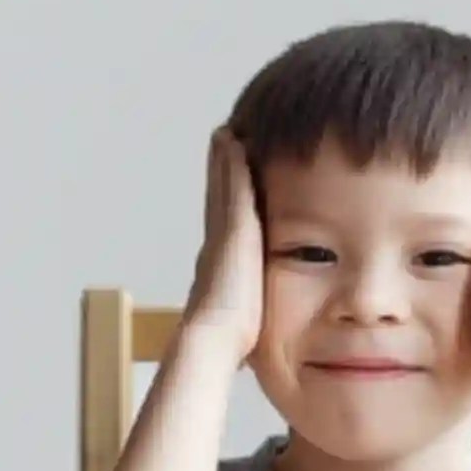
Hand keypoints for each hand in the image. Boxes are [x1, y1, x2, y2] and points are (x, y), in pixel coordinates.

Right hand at [182, 127, 264, 365]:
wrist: (215, 337)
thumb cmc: (234, 335)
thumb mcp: (247, 312)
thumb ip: (250, 302)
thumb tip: (256, 320)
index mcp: (223, 259)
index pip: (226, 219)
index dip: (226, 196)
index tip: (228, 176)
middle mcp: (218, 240)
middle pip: (220, 195)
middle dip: (221, 169)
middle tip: (222, 139)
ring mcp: (223, 231)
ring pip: (223, 185)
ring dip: (223, 158)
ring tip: (225, 132)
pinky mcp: (233, 226)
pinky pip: (231, 184)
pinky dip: (231, 162)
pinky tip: (234, 140)